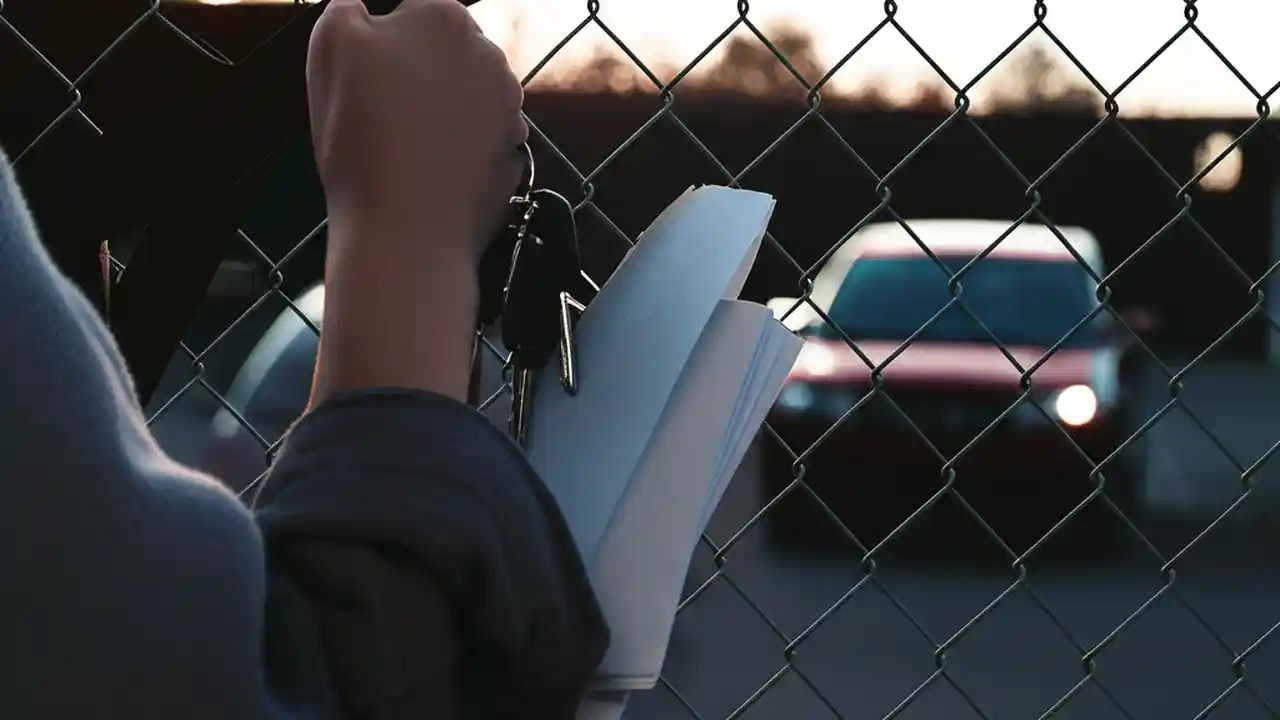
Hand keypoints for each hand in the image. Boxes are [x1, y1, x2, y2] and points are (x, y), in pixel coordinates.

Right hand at [305, 0, 525, 405]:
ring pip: (464, 102)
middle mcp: (491, 56)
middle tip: (381, 121)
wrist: (405, 230)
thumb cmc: (362, 134)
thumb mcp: (330, 45)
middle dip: (417, 80)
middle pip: (443, 58)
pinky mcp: (516, 157)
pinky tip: (431, 177)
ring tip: (404, 152)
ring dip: (439, 118)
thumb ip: (347, 10)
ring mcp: (511, 110)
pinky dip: (458, 156)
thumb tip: (363, 8)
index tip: (367, 85)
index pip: (411, 14)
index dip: (380, 49)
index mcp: (446, 16)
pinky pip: (479, 146)